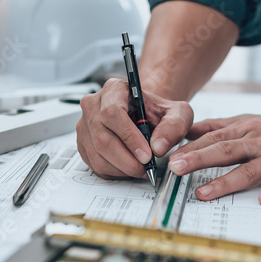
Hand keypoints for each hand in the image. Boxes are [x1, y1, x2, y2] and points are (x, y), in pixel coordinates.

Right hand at [76, 78, 193, 178]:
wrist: (147, 117)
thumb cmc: (158, 113)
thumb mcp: (177, 113)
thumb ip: (174, 126)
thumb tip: (158, 147)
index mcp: (114, 89)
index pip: (112, 113)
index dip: (129, 138)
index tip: (147, 155)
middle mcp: (93, 105)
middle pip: (102, 139)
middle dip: (127, 160)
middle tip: (145, 168)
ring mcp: (85, 125)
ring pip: (97, 155)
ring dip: (121, 168)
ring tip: (140, 168)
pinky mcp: (83, 143)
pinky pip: (94, 164)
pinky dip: (114, 171)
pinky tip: (128, 167)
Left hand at [167, 112, 260, 203]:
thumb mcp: (251, 121)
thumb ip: (220, 127)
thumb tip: (187, 129)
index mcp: (246, 130)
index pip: (212, 138)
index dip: (188, 147)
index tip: (166, 156)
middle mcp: (259, 142)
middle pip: (224, 151)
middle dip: (198, 159)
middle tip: (175, 169)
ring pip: (248, 170)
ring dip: (225, 182)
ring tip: (204, 193)